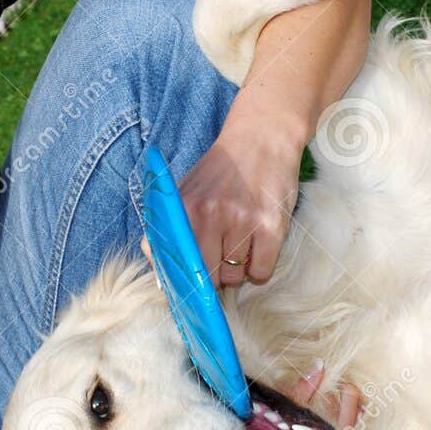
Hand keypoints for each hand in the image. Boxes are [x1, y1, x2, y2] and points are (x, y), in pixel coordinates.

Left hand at [178, 113, 302, 287]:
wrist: (262, 138)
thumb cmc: (220, 171)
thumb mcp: (184, 191)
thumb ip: (165, 229)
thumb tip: (158, 274)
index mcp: (184, 209)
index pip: (176, 267)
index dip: (185, 285)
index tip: (190, 291)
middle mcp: (211, 216)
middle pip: (209, 279)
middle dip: (215, 277)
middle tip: (222, 256)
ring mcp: (243, 222)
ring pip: (236, 278)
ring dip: (239, 270)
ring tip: (242, 242)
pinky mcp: (272, 227)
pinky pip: (262, 272)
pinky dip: (260, 268)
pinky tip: (259, 246)